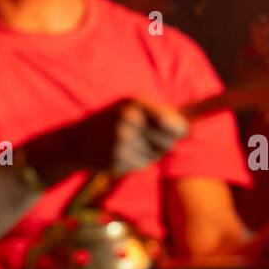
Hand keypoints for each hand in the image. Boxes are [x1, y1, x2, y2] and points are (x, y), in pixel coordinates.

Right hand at [64, 98, 188, 177]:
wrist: (77, 141)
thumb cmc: (112, 121)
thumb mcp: (131, 108)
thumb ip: (159, 114)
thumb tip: (191, 124)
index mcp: (135, 103)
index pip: (170, 121)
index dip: (180, 128)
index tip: (181, 131)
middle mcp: (129, 121)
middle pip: (167, 142)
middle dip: (163, 143)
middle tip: (147, 138)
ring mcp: (122, 141)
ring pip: (155, 155)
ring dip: (148, 153)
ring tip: (130, 145)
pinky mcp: (118, 159)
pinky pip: (142, 164)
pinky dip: (136, 161)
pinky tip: (122, 153)